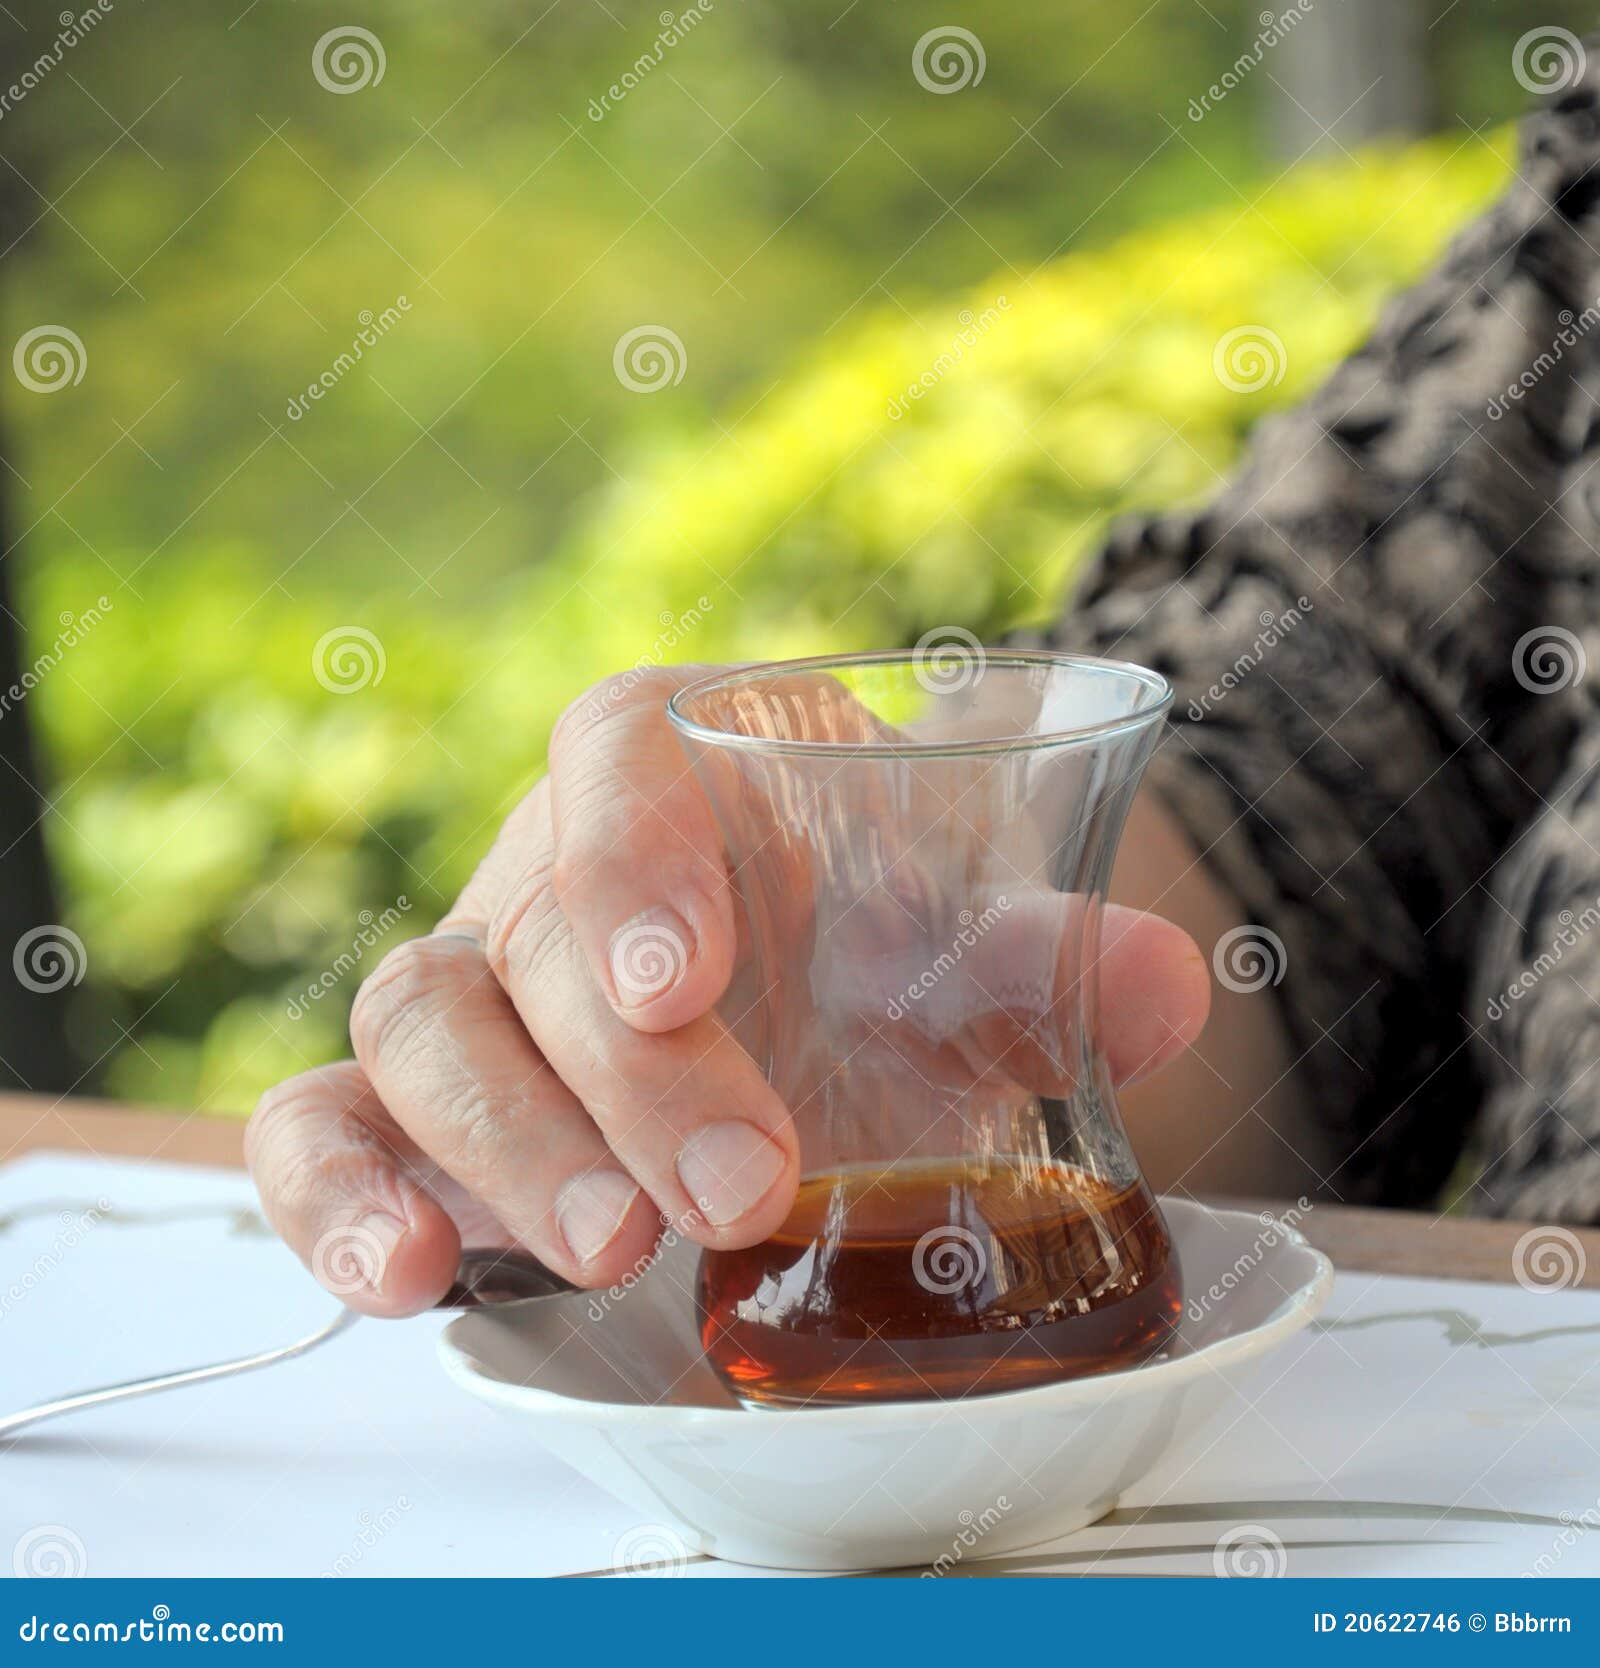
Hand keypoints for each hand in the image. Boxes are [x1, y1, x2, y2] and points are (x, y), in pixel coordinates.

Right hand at [246, 666, 1210, 1313]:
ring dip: (500, 1142)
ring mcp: (470, 992)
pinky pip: (318, 1125)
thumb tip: (1166, 983)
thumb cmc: (858, 963)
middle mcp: (552, 877)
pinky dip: (339, 1194)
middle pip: (532, 932)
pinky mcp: (407, 1108)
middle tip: (737, 1189)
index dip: (631, 853)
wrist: (792, 1026)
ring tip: (606, 1251)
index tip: (688, 977)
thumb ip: (1045, 959)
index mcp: (678, 780)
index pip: (616, 754)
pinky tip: (409, 1274)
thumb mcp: (953, 958)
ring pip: (416, 1024)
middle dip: (626, 1072)